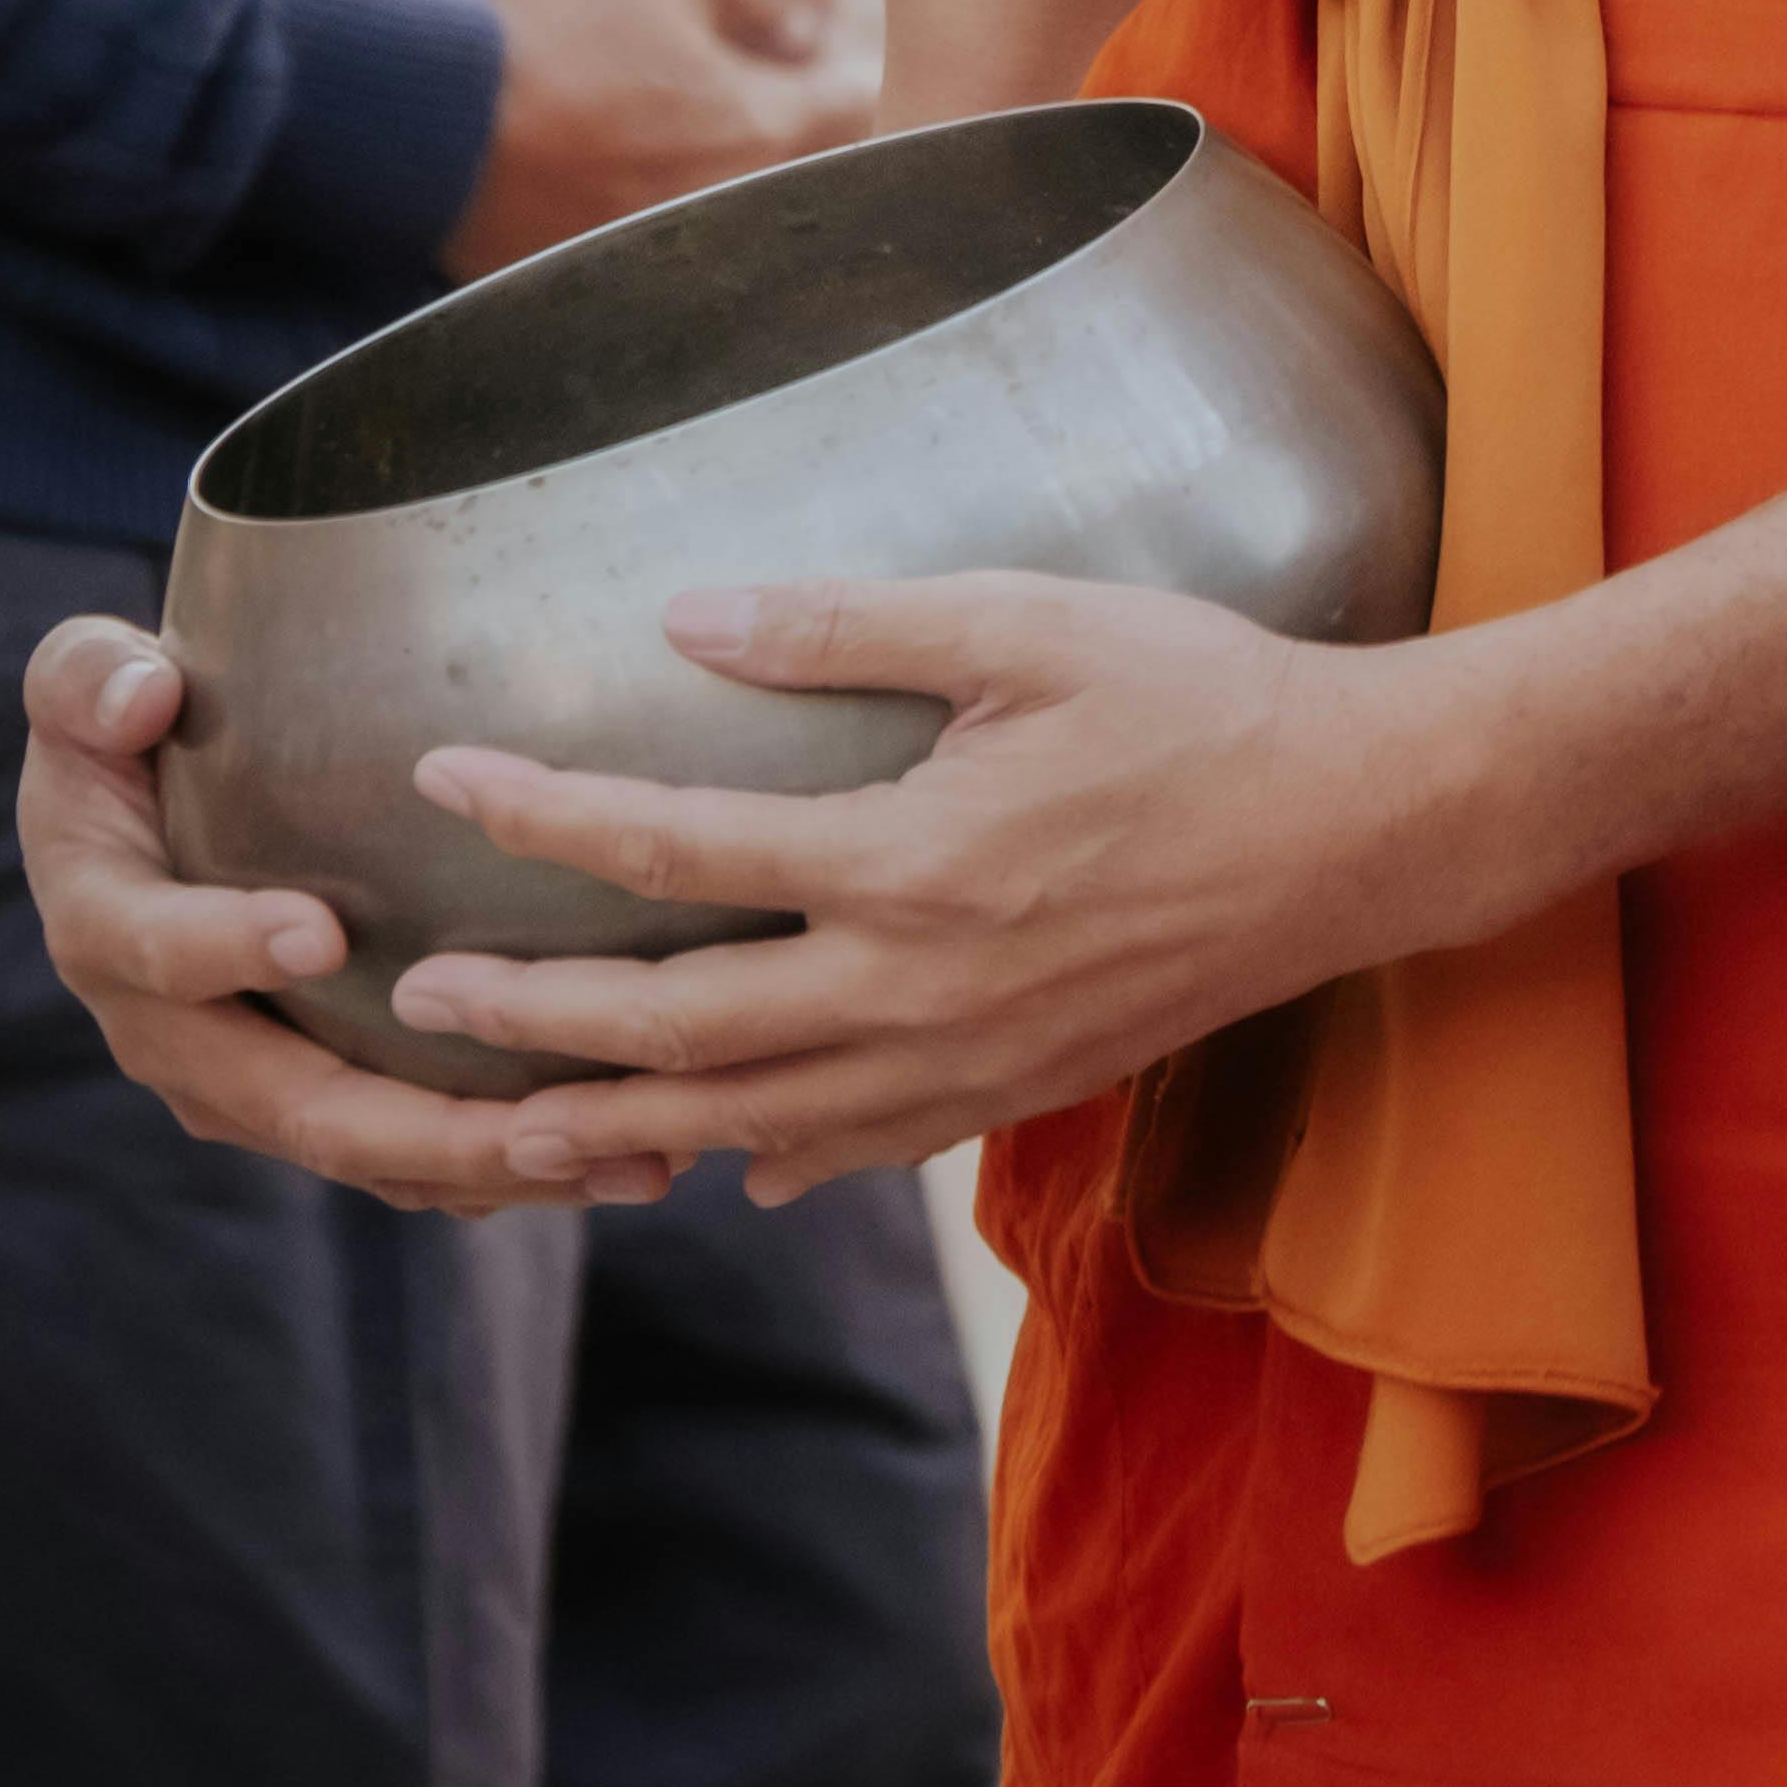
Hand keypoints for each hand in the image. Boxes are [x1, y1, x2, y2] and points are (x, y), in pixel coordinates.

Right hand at [15, 617, 674, 1210]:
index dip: (230, 949)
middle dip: (418, 1127)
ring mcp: (244, 1085)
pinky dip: (508, 1165)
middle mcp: (170, 1035)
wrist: (141, 810)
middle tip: (537, 1124)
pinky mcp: (314, 1098)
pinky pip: (410, 1156)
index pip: (162, 954)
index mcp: (110, 931)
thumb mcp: (84, 683)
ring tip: (627, 1161)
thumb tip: (138, 696)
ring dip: (494, 1168)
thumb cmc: (127, 723)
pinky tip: (626, 1159)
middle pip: (295, 1106)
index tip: (321, 933)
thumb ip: (90, 681)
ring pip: (370, 1154)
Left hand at [370, 573, 1512, 1201]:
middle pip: (675, 1028)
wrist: (1366, 831)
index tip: (440, 780)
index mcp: (907, 862)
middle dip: (530, 1019)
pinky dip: (770, 1161)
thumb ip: (851, 626)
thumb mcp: (1031, 624)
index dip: (540, 817)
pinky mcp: (1019, 1090)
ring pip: (749, 1124)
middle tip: (419, 1002)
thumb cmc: (1206, 700)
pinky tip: (718, 1163)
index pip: (671, 851)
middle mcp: (917, 990)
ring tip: (509, 1124)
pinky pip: (861, 1151)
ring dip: (617, 1124)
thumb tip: (688, 624)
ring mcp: (968, 1063)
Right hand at [449, 0, 876, 277]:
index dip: (848, 64)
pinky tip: (633, 173)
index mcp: (758, 131)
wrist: (424, 125)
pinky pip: (684, 251)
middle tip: (763, 84)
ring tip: (687, 126)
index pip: (859, 104)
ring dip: (746, 171)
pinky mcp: (617, 277)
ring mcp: (674, 254)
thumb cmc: (545, 37)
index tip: (816, 45)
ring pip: (752, 209)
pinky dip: (682, 214)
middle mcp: (732, 207)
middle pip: (813, 166)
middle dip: (804, 123)